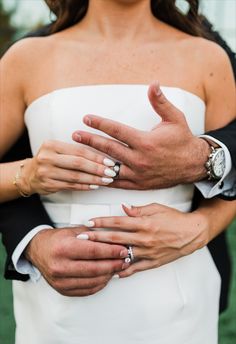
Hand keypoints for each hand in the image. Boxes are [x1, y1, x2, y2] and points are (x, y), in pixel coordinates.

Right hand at [19, 140, 116, 194]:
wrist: (28, 174)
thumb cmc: (49, 160)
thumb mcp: (57, 150)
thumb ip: (75, 151)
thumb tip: (102, 157)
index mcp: (52, 145)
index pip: (79, 151)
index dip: (96, 156)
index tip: (110, 161)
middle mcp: (47, 157)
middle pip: (78, 163)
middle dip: (97, 169)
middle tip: (111, 173)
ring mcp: (46, 172)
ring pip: (75, 176)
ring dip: (93, 179)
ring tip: (106, 181)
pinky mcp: (48, 184)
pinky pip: (70, 186)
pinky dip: (84, 186)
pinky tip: (94, 186)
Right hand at [25, 227, 128, 295]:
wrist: (39, 250)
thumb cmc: (58, 239)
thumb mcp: (74, 231)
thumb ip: (94, 235)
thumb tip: (116, 239)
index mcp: (63, 248)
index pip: (93, 251)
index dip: (111, 251)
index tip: (123, 250)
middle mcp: (60, 266)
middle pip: (95, 268)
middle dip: (114, 264)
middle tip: (125, 260)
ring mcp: (60, 281)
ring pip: (92, 281)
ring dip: (109, 275)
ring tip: (118, 267)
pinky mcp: (62, 290)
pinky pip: (87, 290)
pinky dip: (100, 284)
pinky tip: (107, 276)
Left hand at [73, 82, 209, 188]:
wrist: (194, 165)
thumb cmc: (182, 140)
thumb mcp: (174, 118)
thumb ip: (160, 102)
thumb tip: (153, 83)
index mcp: (145, 142)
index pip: (116, 130)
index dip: (99, 123)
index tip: (86, 118)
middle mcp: (139, 159)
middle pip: (108, 149)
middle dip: (90, 141)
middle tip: (74, 135)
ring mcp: (138, 174)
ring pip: (109, 168)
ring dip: (93, 161)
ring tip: (78, 155)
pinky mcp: (138, 184)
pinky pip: (117, 183)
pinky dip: (103, 180)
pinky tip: (92, 176)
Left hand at [78, 203, 208, 277]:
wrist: (192, 233)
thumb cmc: (174, 218)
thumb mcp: (157, 208)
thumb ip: (138, 210)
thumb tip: (122, 208)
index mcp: (144, 223)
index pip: (118, 222)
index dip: (101, 222)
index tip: (88, 222)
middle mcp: (144, 238)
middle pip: (115, 238)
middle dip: (96, 238)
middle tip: (80, 238)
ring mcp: (148, 252)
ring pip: (122, 254)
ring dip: (105, 255)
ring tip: (90, 255)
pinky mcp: (153, 262)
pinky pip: (135, 268)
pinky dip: (123, 271)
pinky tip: (111, 272)